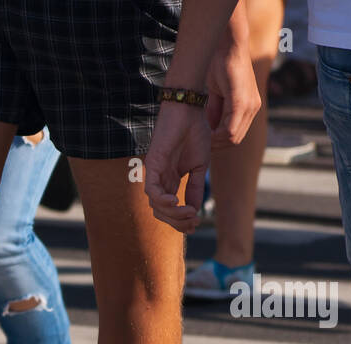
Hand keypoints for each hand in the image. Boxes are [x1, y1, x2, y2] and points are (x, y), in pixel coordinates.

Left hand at [143, 101, 210, 233]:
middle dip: (177, 222)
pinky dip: (162, 200)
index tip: (196, 223)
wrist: (189, 112)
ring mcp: (155, 174)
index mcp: (171, 181)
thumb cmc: (195, 134)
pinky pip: (152, 191)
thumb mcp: (199, 167)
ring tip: (189, 211)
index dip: (181, 222)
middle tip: (193, 221)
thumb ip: (195, 188)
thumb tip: (194, 210)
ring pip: (156, 206)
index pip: (170, 210)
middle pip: (161, 213)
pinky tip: (176, 201)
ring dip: (173, 213)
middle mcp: (161, 180)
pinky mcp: (152, 165)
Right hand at [204, 33, 259, 146]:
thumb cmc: (221, 64)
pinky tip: (206, 133)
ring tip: (202, 138)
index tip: (204, 141)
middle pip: (235, 140)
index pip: (236, 135)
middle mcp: (253, 107)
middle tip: (201, 143)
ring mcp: (250, 105)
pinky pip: (230, 129)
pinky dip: (217, 134)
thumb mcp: (217, 92)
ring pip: (233, 137)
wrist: (228, 45)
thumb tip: (211, 127)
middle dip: (217, 144)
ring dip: (216, 141)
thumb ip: (216, 110)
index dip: (219, 141)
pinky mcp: (241, 102)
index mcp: (249, 106)